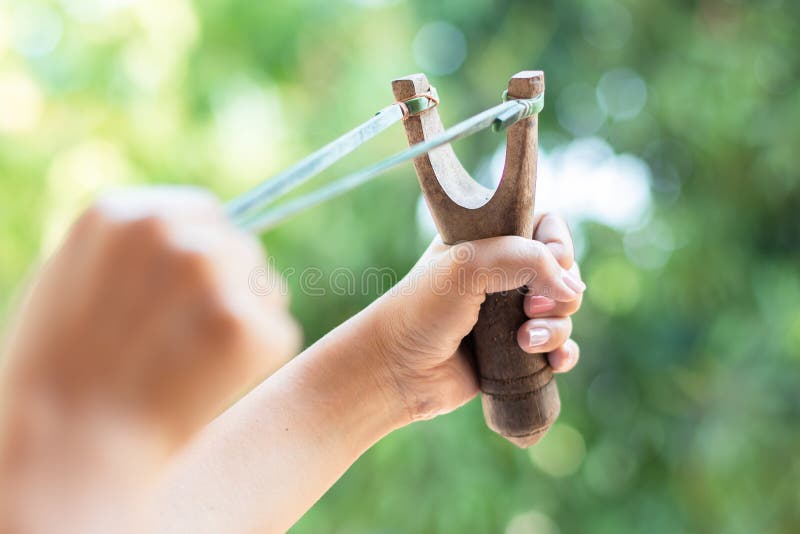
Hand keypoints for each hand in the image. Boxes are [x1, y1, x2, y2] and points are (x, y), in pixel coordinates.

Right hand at [0, 186, 299, 481]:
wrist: (68, 447)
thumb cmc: (62, 371)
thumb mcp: (75, 280)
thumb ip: (135, 248)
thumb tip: (199, 233)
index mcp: (124, 213)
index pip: (204, 212)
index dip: (204, 254)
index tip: (189, 295)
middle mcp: (172, 231)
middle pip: (240, 246)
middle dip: (228, 287)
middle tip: (187, 341)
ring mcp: (213, 275)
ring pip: (265, 286)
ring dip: (246, 320)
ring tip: (191, 366)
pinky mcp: (247, 324)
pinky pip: (277, 331)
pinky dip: (256, 360)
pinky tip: (207, 386)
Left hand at [369, 213, 583, 421]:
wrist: (396, 370)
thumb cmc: (421, 310)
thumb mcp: (470, 265)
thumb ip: (527, 259)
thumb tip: (572, 289)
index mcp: (487, 240)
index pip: (545, 225)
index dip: (557, 245)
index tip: (549, 264)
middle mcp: (502, 274)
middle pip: (563, 272)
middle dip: (559, 293)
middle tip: (528, 308)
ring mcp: (509, 314)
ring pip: (562, 313)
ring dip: (556, 328)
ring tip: (524, 341)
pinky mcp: (514, 351)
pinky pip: (557, 347)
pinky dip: (563, 353)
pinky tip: (555, 362)